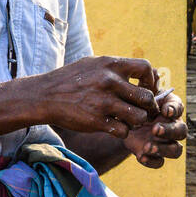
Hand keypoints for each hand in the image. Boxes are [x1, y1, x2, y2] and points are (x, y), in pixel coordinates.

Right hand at [36, 56, 159, 138]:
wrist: (44, 96)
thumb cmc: (69, 79)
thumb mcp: (92, 64)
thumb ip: (115, 68)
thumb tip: (139, 71)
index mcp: (110, 65)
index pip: (146, 69)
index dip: (151, 81)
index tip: (146, 89)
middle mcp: (109, 82)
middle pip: (147, 98)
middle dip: (148, 107)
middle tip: (142, 111)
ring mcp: (103, 102)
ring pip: (139, 117)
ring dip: (136, 122)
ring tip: (127, 120)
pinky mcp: (96, 121)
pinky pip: (123, 131)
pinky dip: (122, 131)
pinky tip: (114, 127)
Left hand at [123, 91, 186, 167]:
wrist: (122, 121)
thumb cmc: (135, 102)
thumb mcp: (137, 93)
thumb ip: (146, 84)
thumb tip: (155, 73)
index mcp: (170, 108)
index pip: (179, 108)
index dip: (174, 110)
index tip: (165, 110)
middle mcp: (173, 126)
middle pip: (181, 131)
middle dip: (169, 131)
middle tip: (155, 129)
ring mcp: (166, 142)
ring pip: (176, 150)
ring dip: (163, 150)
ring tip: (147, 147)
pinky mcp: (155, 155)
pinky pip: (160, 163)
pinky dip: (152, 161)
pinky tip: (142, 157)